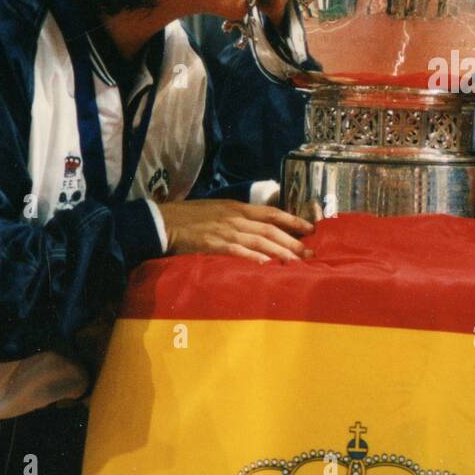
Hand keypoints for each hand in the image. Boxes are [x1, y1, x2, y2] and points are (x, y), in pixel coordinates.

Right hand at [156, 199, 314, 264]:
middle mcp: (236, 218)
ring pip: (261, 242)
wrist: (162, 221)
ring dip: (282, 253)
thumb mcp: (217, 209)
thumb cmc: (189, 216)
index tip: (311, 229)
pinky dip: (255, 259)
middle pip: (271, 231)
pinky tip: (269, 267)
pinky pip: (239, 253)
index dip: (293, 220)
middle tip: (312, 254)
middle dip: (294, 242)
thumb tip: (257, 225)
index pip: (272, 213)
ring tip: (298, 263)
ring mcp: (226, 231)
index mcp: (237, 208)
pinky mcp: (214, 245)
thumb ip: (237, 216)